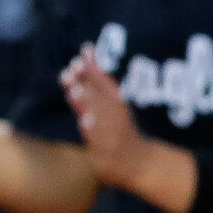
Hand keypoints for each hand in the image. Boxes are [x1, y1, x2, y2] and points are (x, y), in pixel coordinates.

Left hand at [61, 45, 148, 189]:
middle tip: (71, 71)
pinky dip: (94, 131)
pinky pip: (100, 142)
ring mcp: (113, 135)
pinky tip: (85, 122)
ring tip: (74, 92)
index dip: (91, 68)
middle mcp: (116, 116)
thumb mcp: (112, 102)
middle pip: (99, 96)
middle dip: (85, 83)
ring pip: (99, 116)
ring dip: (87, 103)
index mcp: (117, 102)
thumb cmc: (120, 128)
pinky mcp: (108, 153)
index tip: (79, 56)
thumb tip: (85, 49)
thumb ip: (96, 78)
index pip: (103, 82)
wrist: (140, 163)